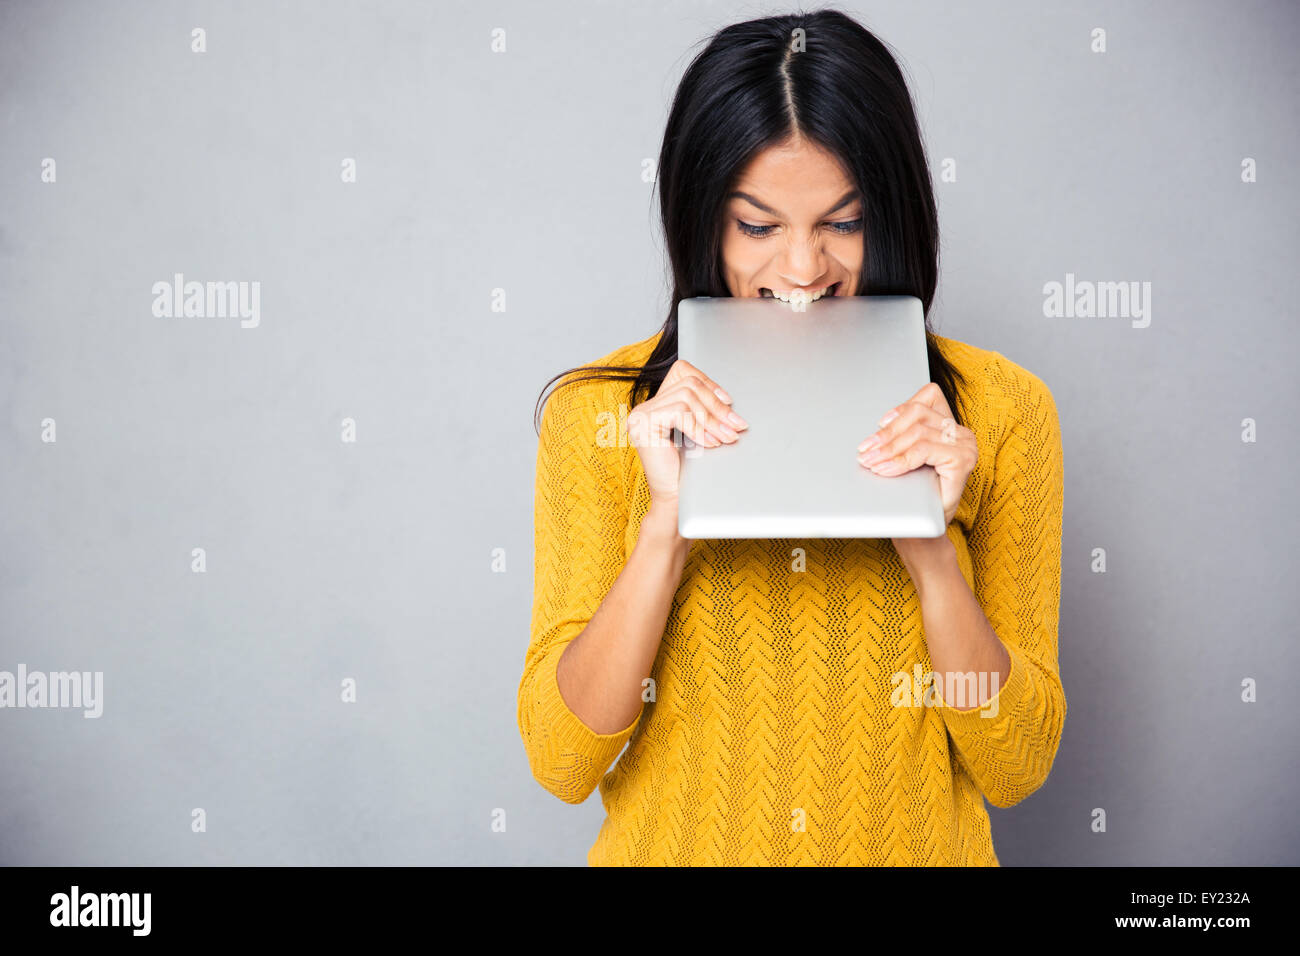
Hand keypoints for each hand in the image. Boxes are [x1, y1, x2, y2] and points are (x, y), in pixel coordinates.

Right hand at [626, 359, 747, 507]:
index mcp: (656, 405)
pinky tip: (709, 443)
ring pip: (686, 397)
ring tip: (726, 437)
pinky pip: (679, 413)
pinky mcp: (643, 425)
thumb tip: (728, 400)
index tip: (729, 403)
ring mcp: (640, 416)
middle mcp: (644, 407)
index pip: (683, 372)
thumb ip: (704, 411)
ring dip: (712, 418)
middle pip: (688, 384)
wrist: (676, 502)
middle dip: (717, 405)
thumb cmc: (689, 473)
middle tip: (736, 425)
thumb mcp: (699, 433)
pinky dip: (699, 428)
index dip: (708, 382)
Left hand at [855, 381, 976, 532]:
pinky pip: (923, 451)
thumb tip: (875, 429)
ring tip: (871, 461)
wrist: (926, 529)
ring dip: (888, 448)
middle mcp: (962, 433)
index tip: (879, 423)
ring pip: (918, 433)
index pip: (929, 396)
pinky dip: (900, 459)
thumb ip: (901, 436)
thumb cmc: (916, 493)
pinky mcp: (962, 460)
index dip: (902, 406)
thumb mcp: (906, 457)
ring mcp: (965, 446)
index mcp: (950, 425)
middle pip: (919, 415)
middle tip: (865, 449)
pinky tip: (885, 469)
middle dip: (887, 432)